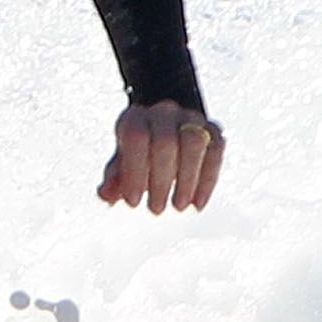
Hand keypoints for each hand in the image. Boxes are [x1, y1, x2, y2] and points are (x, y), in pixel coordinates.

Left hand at [99, 100, 225, 213]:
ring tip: (179, 206)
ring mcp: (191, 118)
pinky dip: (207, 181)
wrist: (165, 127)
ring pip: (194, 143)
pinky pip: (215, 152)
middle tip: (156, 209)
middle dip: (160, 179)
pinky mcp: (213, 130)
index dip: (134, 171)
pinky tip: (197, 204)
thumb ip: (114, 178)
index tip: (132, 202)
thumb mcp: (121, 163)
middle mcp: (164, 112)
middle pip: (166, 141)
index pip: (136, 138)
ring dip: (187, 180)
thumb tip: (106, 195)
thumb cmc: (138, 152)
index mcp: (136, 117)